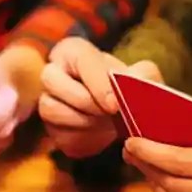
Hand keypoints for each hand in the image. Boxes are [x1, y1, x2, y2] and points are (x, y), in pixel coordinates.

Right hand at [39, 37, 160, 158]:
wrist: (121, 117)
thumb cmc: (128, 88)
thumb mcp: (142, 74)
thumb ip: (144, 73)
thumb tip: (136, 79)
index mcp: (74, 51)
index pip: (81, 60)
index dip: (98, 83)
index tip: (115, 104)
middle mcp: (53, 72)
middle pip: (52, 80)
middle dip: (85, 101)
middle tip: (110, 113)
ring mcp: (47, 100)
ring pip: (50, 110)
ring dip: (83, 121)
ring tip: (106, 124)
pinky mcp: (51, 129)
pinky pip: (58, 135)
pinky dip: (83, 140)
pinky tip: (99, 135)